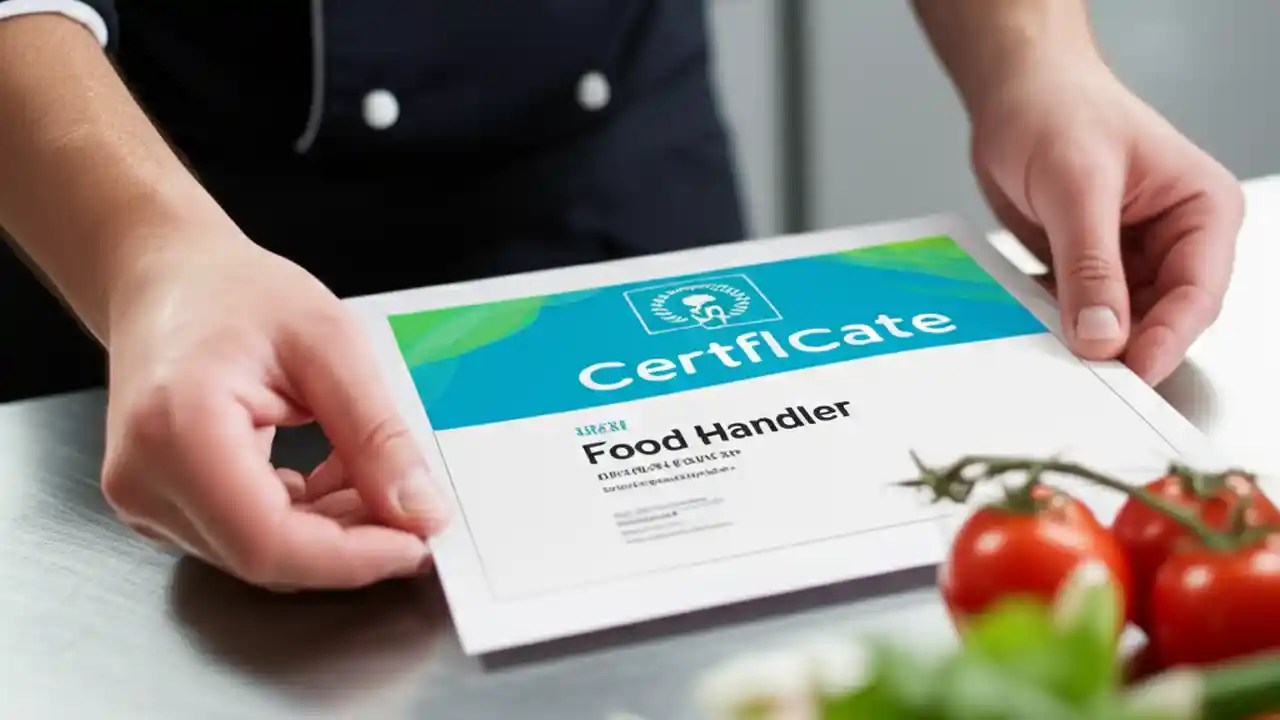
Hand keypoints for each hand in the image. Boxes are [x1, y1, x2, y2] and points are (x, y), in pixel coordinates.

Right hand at [100, 231, 451, 590]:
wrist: (166, 278)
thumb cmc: (231, 293)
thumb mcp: (330, 345)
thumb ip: (377, 434)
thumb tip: (420, 511)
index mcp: (177, 431)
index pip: (269, 542)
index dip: (353, 558)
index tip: (417, 544)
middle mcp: (146, 479)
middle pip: (267, 557)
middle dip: (354, 544)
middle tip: (416, 510)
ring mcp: (147, 499)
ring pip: (263, 555)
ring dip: (334, 530)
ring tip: (376, 475)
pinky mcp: (163, 505)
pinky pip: (248, 537)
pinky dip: (307, 518)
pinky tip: (337, 477)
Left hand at [969, 55, 1243, 384]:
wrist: (1014, 93)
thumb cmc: (1058, 110)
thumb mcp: (1077, 186)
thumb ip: (1091, 265)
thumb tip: (1102, 335)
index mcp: (1202, 209)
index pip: (1198, 292)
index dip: (1166, 337)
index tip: (1132, 370)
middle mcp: (1175, 239)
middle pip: (1162, 318)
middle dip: (1126, 348)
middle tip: (1087, 380)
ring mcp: (1132, 257)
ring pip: (1120, 323)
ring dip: (1088, 341)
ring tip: (1055, 357)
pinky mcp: (1090, 267)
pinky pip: (1081, 312)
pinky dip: (1060, 324)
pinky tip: (1036, 331)